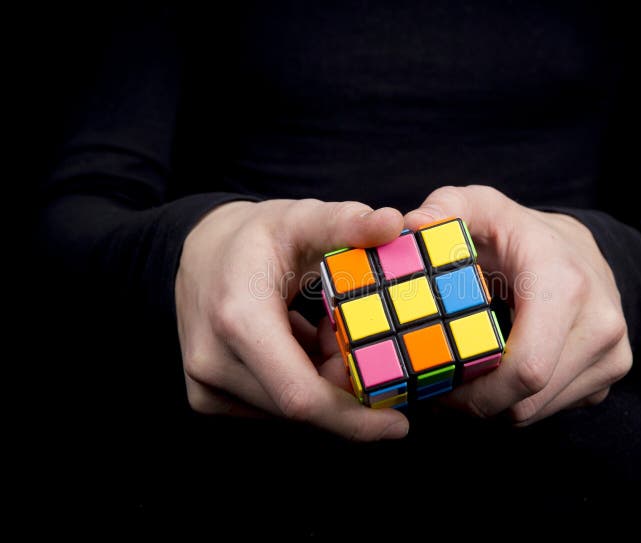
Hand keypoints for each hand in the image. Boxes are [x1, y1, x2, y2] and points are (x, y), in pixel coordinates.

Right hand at [175, 199, 409, 439]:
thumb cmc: (256, 235)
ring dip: (323, 378)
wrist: (198, 251)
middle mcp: (213, 361)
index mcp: (237, 319)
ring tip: (324, 329)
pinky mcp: (207, 396)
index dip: (353, 418)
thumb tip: (393, 223)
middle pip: (302, 404)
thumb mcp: (303, 219)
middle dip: (345, 384)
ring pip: (290, 407)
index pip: (301, 396)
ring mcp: (205, 384)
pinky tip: (303, 343)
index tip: (398, 425)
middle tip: (362, 340)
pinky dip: (302, 379)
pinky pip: (272, 404)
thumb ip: (347, 222)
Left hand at [405, 186, 631, 424]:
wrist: (577, 247)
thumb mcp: (480, 207)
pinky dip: (518, 402)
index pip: (525, 370)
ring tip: (466, 376)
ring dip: (494, 405)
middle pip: (525, 402)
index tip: (438, 384)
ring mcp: (612, 355)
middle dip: (474, 403)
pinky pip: (552, 409)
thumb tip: (414, 223)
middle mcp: (600, 325)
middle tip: (442, 386)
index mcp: (566, 287)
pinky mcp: (610, 375)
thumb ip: (445, 207)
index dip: (474, 393)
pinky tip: (498, 374)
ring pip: (535, 413)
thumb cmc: (518, 232)